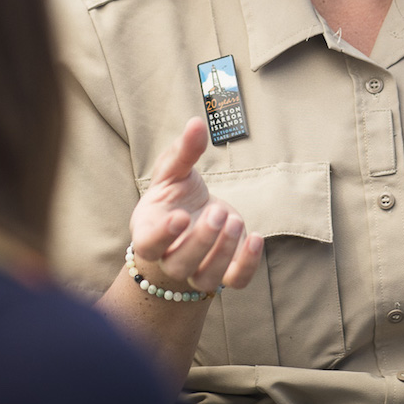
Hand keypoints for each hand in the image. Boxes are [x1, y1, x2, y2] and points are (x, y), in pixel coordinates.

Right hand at [128, 117, 263, 293]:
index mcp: (149, 232)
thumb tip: (196, 123)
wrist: (192, 221)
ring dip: (224, 251)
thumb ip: (183, 151)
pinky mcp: (224, 274)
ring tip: (234, 219)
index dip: (162, 236)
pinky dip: (248, 265)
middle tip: (218, 212)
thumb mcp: (175, 172)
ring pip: (206, 278)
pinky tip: (256, 238)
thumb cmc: (176, 196)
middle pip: (180, 264)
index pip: (148, 245)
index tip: (180, 216)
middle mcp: (169, 258)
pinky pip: (235, 281)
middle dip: (202, 240)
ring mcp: (196, 271)